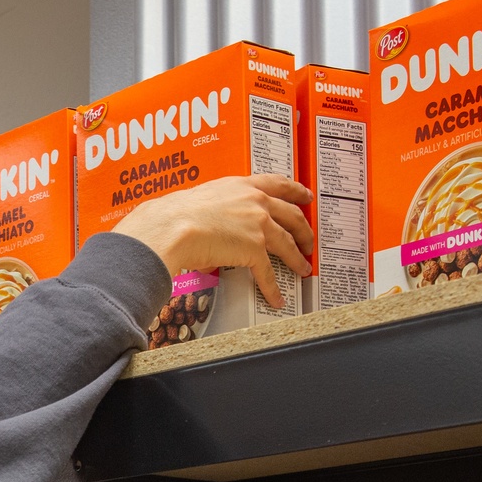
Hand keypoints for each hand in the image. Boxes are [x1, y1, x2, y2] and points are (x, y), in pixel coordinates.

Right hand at [113, 174, 314, 308]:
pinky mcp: (254, 248)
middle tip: (309, 238)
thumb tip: (211, 232)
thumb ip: (215, 212)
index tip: (306, 195)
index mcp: (241, 185)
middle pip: (292, 214)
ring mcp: (258, 224)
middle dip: (304, 229)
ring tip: (303, 267)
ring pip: (287, 243)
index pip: (277, 184)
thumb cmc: (174, 214)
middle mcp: (255, 201)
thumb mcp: (201, 201)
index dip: (296, 191)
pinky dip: (273, 288)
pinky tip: (277, 297)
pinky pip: (268, 272)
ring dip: (297, 258)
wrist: (172, 226)